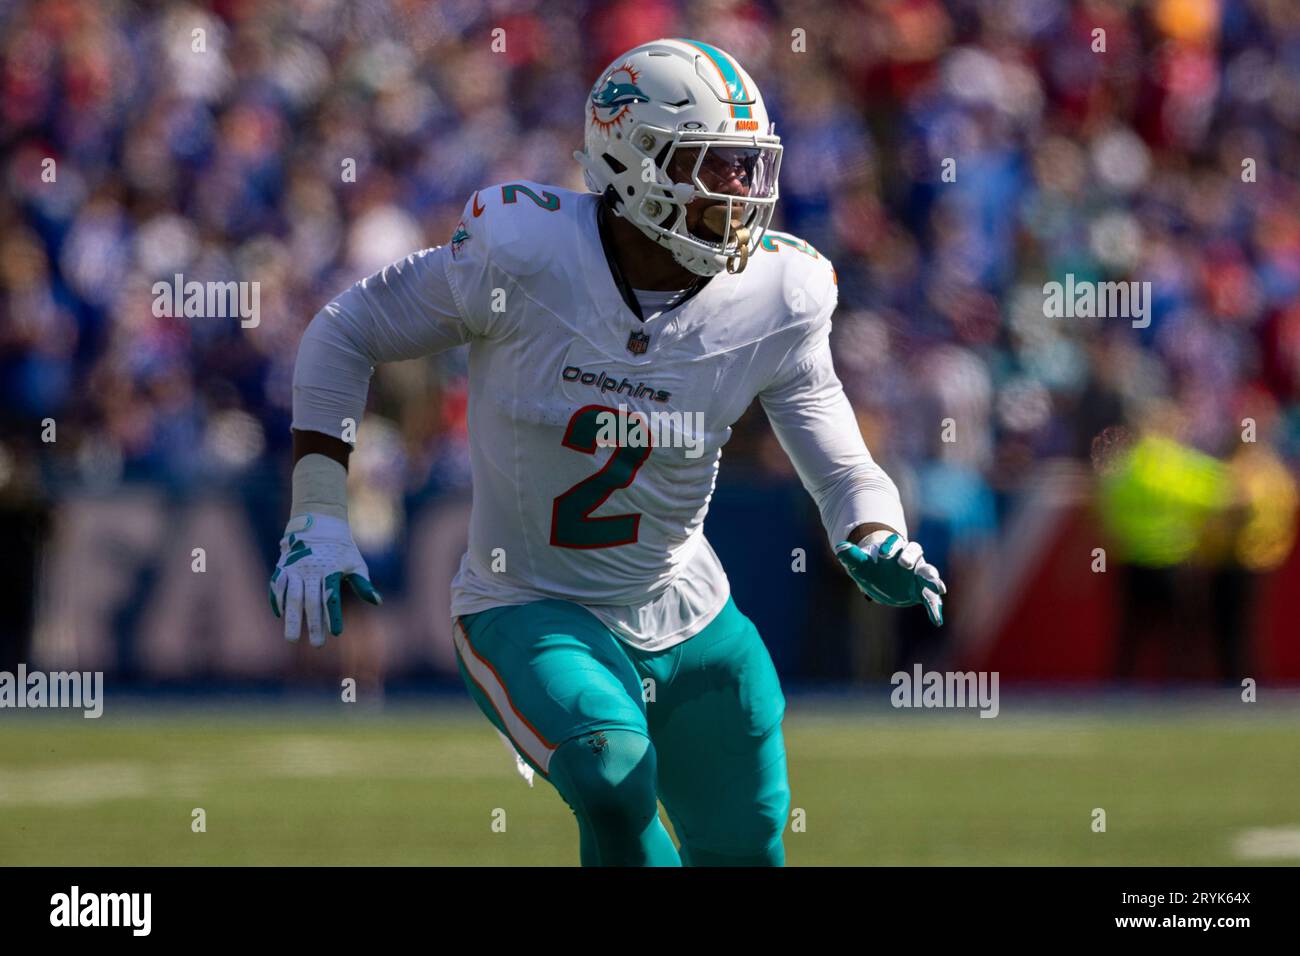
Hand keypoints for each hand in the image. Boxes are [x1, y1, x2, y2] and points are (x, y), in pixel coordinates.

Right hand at [268, 513, 380, 645]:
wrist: (318, 523)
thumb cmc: (342, 549)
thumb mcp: (356, 563)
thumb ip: (363, 584)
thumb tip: (377, 602)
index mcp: (330, 569)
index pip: (331, 596)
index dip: (332, 615)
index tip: (335, 633)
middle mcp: (310, 569)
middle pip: (310, 600)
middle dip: (313, 624)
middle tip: (317, 644)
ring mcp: (294, 568)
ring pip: (292, 596)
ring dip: (292, 618)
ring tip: (292, 639)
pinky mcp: (283, 567)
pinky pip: (278, 586)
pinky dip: (277, 600)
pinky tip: (280, 615)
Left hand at [834, 531, 945, 626]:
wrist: (882, 579)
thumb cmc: (872, 568)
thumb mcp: (860, 564)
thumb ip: (852, 556)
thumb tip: (840, 547)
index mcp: (894, 549)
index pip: (895, 542)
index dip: (890, 546)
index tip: (882, 555)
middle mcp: (910, 558)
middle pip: (915, 551)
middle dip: (910, 556)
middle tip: (904, 563)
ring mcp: (918, 573)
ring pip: (928, 572)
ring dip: (933, 580)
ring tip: (939, 589)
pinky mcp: (922, 589)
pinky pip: (931, 597)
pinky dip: (935, 607)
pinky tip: (937, 620)